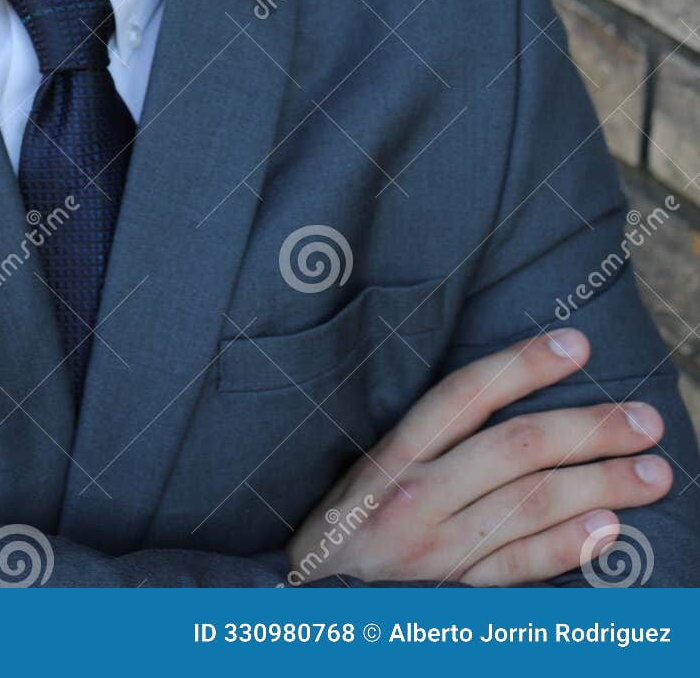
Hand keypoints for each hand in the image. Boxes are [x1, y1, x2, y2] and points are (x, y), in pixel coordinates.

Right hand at [286, 328, 671, 584]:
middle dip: (588, 430)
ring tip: (652, 472)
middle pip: (515, 450)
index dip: (523, 364)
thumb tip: (505, 400)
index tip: (577, 343)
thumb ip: (427, 442)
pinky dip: (565, 549)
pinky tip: (608, 530)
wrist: (301, 611)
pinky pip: (518, 571)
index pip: (465, 395)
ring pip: (530, 507)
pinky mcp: (452, 601)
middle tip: (646, 419)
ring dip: (600, 486)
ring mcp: (435, 552)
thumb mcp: (366, 474)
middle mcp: (414, 498)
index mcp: (391, 456)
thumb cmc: (343, 532)